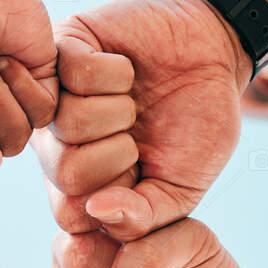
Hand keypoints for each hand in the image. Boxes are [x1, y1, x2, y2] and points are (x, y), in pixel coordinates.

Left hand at [52, 0, 250, 239]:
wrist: (214, 59)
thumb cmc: (196, 127)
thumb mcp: (179, 189)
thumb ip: (142, 218)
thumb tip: (98, 213)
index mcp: (77, 183)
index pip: (70, 215)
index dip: (115, 200)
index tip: (143, 176)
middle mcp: (56, 143)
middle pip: (65, 172)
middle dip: (118, 156)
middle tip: (136, 136)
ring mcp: (53, 96)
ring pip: (68, 122)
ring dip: (119, 112)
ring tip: (132, 101)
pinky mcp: (60, 49)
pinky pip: (75, 72)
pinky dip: (116, 73)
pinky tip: (125, 70)